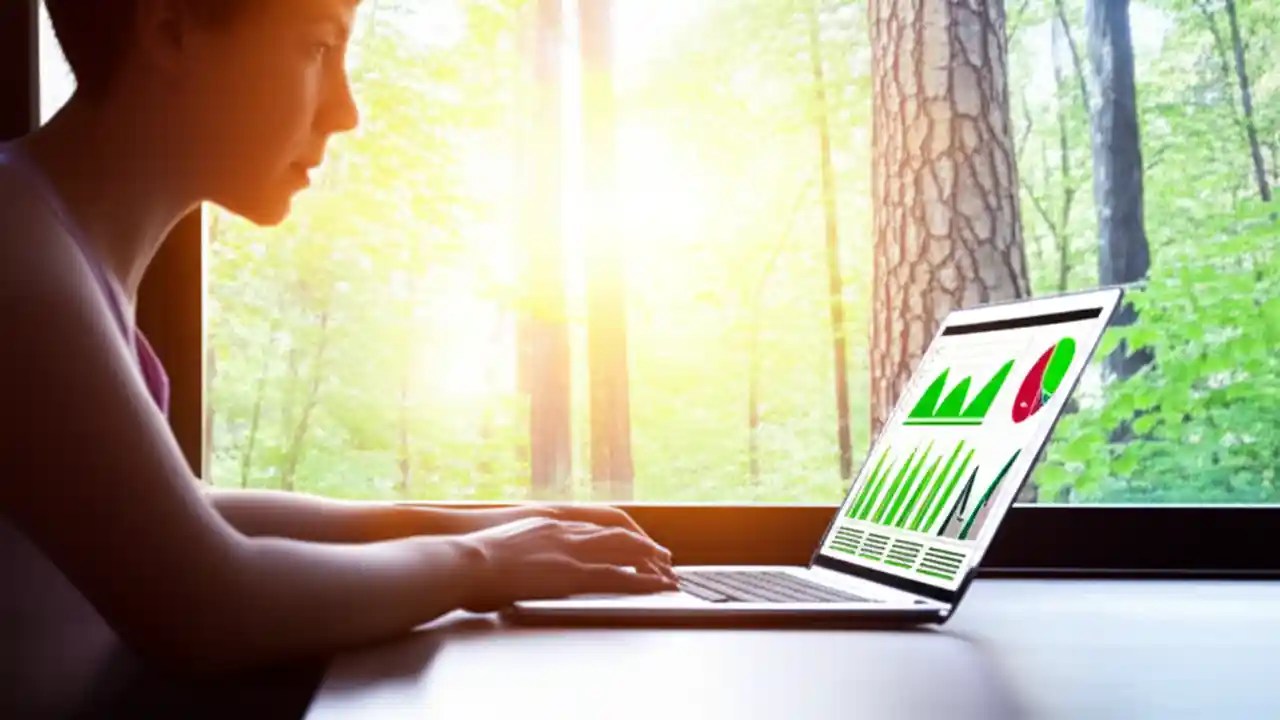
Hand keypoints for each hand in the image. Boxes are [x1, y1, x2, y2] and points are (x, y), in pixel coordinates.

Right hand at [457, 516, 678, 612]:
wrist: (463, 560)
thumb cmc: (471, 558)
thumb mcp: (503, 543)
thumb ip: (521, 547)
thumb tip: (520, 560)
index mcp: (549, 522)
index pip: (598, 523)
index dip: (622, 534)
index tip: (635, 544)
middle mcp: (565, 530)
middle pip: (617, 533)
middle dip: (644, 546)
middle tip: (663, 558)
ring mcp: (569, 551)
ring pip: (623, 551)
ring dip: (649, 563)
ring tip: (669, 574)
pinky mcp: (570, 574)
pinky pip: (615, 576)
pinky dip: (639, 581)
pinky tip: (654, 588)